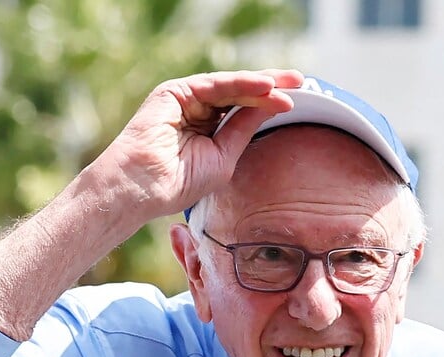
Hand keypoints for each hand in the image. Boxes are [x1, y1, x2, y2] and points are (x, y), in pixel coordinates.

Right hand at [96, 70, 302, 226]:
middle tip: (300, 81)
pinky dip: (242, 84)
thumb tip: (273, 107)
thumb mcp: (224, 157)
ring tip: (289, 84)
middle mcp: (196, 111)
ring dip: (261, 84)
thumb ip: (244, 130)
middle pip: (240, 93)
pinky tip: (265, 87)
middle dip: (270, 88)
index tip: (297, 102)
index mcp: (205, 130)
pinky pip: (216, 84)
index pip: (242, 111)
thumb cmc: (178, 183)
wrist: (143, 187)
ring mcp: (185, 99)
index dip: (268, 105)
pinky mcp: (175, 92)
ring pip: (231, 86)